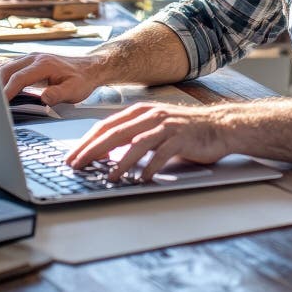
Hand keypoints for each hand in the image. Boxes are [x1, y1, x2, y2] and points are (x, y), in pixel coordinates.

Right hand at [0, 53, 99, 104]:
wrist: (89, 68)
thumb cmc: (81, 79)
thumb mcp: (74, 90)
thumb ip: (59, 94)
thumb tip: (44, 98)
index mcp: (43, 64)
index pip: (19, 78)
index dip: (7, 91)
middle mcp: (34, 58)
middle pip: (7, 70)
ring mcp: (30, 58)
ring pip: (6, 67)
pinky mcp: (29, 62)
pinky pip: (10, 68)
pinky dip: (1, 77)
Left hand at [66, 102, 231, 181]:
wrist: (219, 126)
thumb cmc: (185, 130)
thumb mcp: (155, 128)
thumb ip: (133, 137)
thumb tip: (107, 154)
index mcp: (141, 112)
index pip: (107, 125)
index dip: (87, 141)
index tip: (72, 155)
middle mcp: (151, 116)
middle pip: (115, 133)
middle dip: (93, 150)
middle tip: (77, 165)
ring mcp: (166, 126)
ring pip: (136, 143)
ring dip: (120, 162)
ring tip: (108, 177)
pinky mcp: (180, 138)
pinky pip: (161, 155)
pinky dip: (149, 168)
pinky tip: (141, 179)